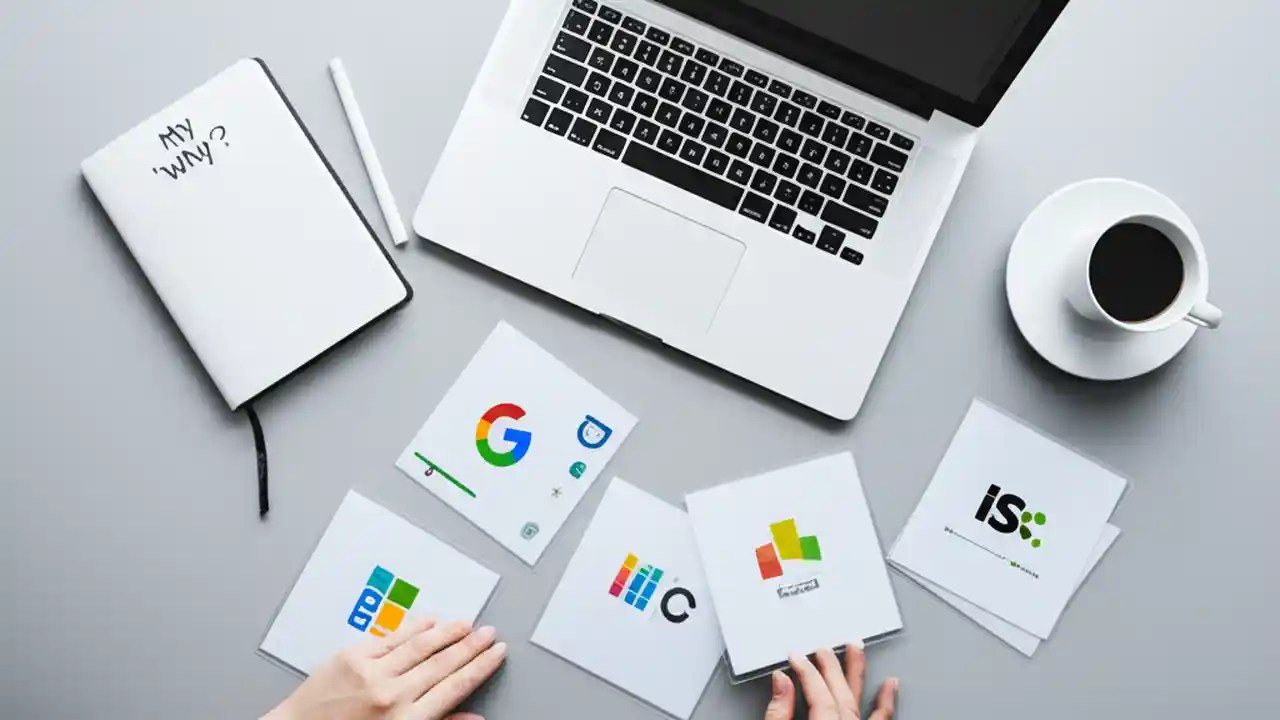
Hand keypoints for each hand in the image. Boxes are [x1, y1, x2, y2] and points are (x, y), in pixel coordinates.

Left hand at [263, 616, 505, 719]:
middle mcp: (393, 695)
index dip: (481, 666)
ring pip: (422, 645)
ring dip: (449, 632)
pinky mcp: (353, 656)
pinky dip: (414, 627)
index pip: (456, 686)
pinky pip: (392, 637)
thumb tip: (475, 719)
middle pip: (444, 663)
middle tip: (489, 633)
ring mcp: (372, 673)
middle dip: (472, 645)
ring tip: (466, 623)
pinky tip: (429, 620)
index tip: (496, 653)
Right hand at [764, 642, 897, 719]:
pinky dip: (886, 704)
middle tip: (822, 649)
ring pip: (861, 704)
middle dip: (831, 668)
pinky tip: (891, 685)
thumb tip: (781, 682)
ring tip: (858, 650)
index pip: (819, 696)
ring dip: (859, 675)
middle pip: (841, 695)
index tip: (796, 657)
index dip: (806, 673)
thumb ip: (778, 714)